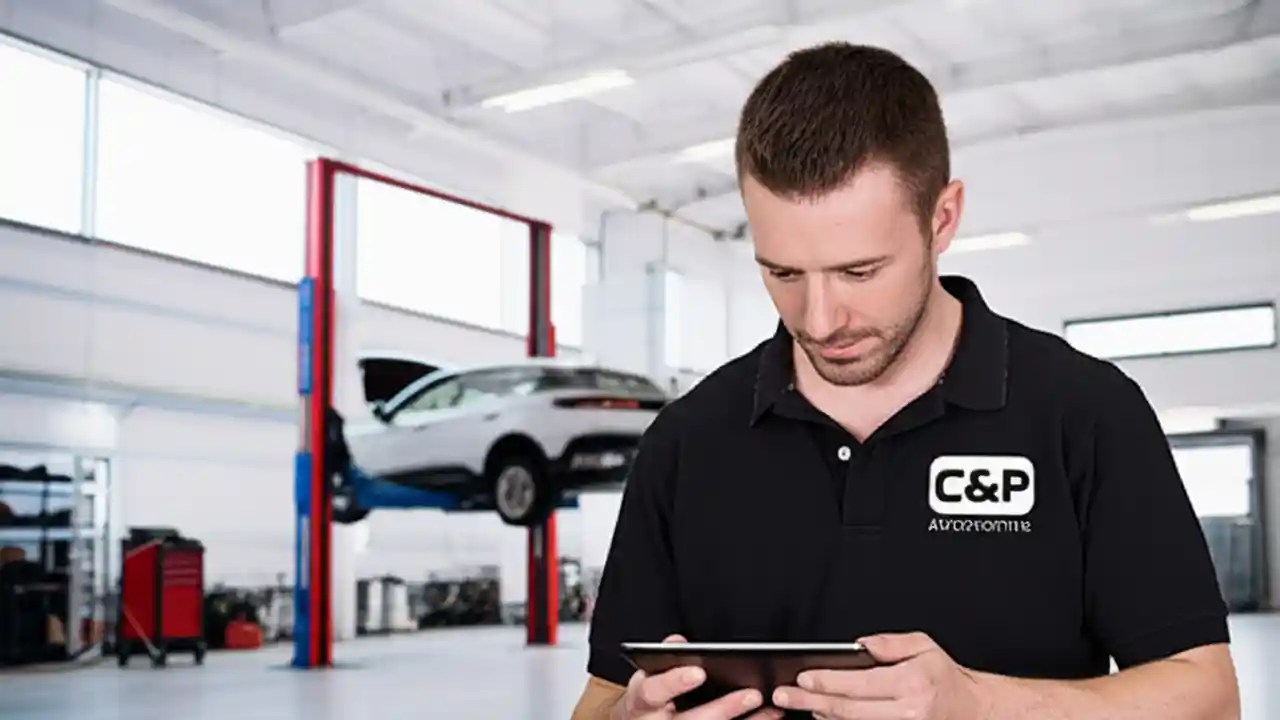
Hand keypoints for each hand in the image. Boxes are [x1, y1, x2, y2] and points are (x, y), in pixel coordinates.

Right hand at [612, 634, 782, 718]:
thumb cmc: (649, 698)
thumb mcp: (649, 676)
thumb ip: (665, 659)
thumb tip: (678, 643)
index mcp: (641, 702)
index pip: (653, 691)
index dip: (674, 681)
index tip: (699, 671)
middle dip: (724, 709)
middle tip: (753, 694)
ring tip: (771, 710)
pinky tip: (768, 719)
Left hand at [772, 632, 988, 719]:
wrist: (972, 710)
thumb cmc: (946, 678)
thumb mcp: (925, 646)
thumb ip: (891, 644)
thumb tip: (860, 644)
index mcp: (911, 684)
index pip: (858, 684)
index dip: (827, 681)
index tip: (803, 677)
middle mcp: (907, 712)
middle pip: (848, 710)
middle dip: (811, 701)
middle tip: (784, 695)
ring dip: (823, 714)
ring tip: (798, 703)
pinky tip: (824, 713)